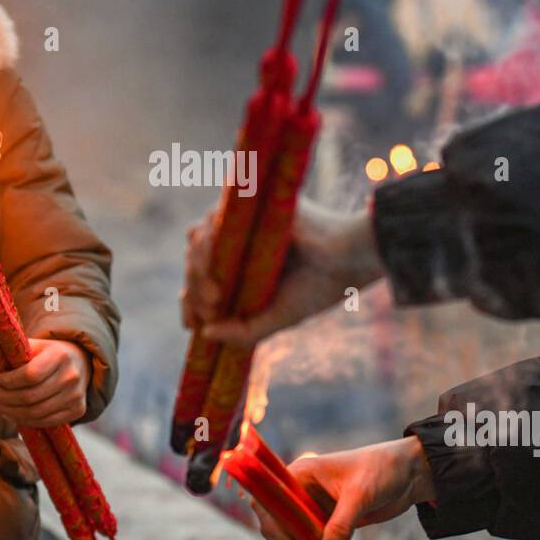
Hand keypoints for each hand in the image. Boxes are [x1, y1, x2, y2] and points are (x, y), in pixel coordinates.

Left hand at [0, 338, 90, 427]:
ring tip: (1, 405)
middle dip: (6, 399)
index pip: (30, 375)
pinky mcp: (78, 410)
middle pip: (30, 397)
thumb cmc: (46, 354)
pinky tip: (15, 414)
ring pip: (36, 413)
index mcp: (60, 355)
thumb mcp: (28, 348)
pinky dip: (26, 421)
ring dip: (12, 412)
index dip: (9, 382)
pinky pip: (46, 422)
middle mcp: (71, 376)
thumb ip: (4, 359)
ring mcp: (76, 395)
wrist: (79, 362)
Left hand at [180, 197, 385, 345]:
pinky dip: (206, 253)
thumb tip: (205, 334)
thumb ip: (243, 330)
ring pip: (197, 241)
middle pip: (195, 260)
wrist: (348, 261)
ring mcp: (243, 221)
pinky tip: (216, 281)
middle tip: (212, 313)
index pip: (202, 276)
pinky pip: (212, 223)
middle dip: (194, 291)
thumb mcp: (276, 318)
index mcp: (244, 262)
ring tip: (215, 299)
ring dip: (198, 274)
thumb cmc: (319, 288)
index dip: (190, 300)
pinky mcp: (249, 205)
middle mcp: (240, 239)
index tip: (191, 326)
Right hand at [252, 437, 433, 539]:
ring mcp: (312, 506)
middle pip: (278, 524)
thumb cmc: (382, 470)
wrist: (407, 473)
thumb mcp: (361, 495)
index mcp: (300, 474)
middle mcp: (300, 490)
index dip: (274, 528)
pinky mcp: (326, 520)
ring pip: (293, 537)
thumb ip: (341, 525)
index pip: (270, 502)